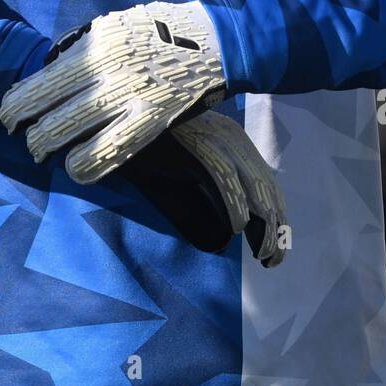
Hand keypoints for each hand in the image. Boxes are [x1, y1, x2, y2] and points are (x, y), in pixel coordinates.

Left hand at [0, 0, 226, 182]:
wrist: (213, 39)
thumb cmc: (157, 31)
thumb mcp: (113, 25)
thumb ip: (82, 48)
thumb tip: (49, 73)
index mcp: (95, 43)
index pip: (42, 82)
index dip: (17, 105)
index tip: (9, 115)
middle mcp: (108, 69)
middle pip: (51, 113)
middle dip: (31, 133)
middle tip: (28, 140)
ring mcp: (131, 95)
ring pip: (73, 133)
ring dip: (49, 148)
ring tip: (43, 153)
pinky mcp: (153, 118)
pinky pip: (110, 151)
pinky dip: (86, 166)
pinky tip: (77, 169)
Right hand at [119, 109, 289, 267]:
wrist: (110, 125)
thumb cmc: (141, 154)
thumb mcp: (175, 188)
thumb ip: (197, 211)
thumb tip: (221, 244)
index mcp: (230, 141)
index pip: (264, 183)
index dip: (274, 217)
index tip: (273, 249)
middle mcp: (230, 138)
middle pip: (265, 186)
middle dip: (275, 226)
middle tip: (272, 260)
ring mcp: (214, 139)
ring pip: (252, 185)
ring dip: (262, 224)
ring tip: (262, 254)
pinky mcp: (196, 143)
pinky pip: (223, 178)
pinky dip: (234, 205)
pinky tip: (236, 229)